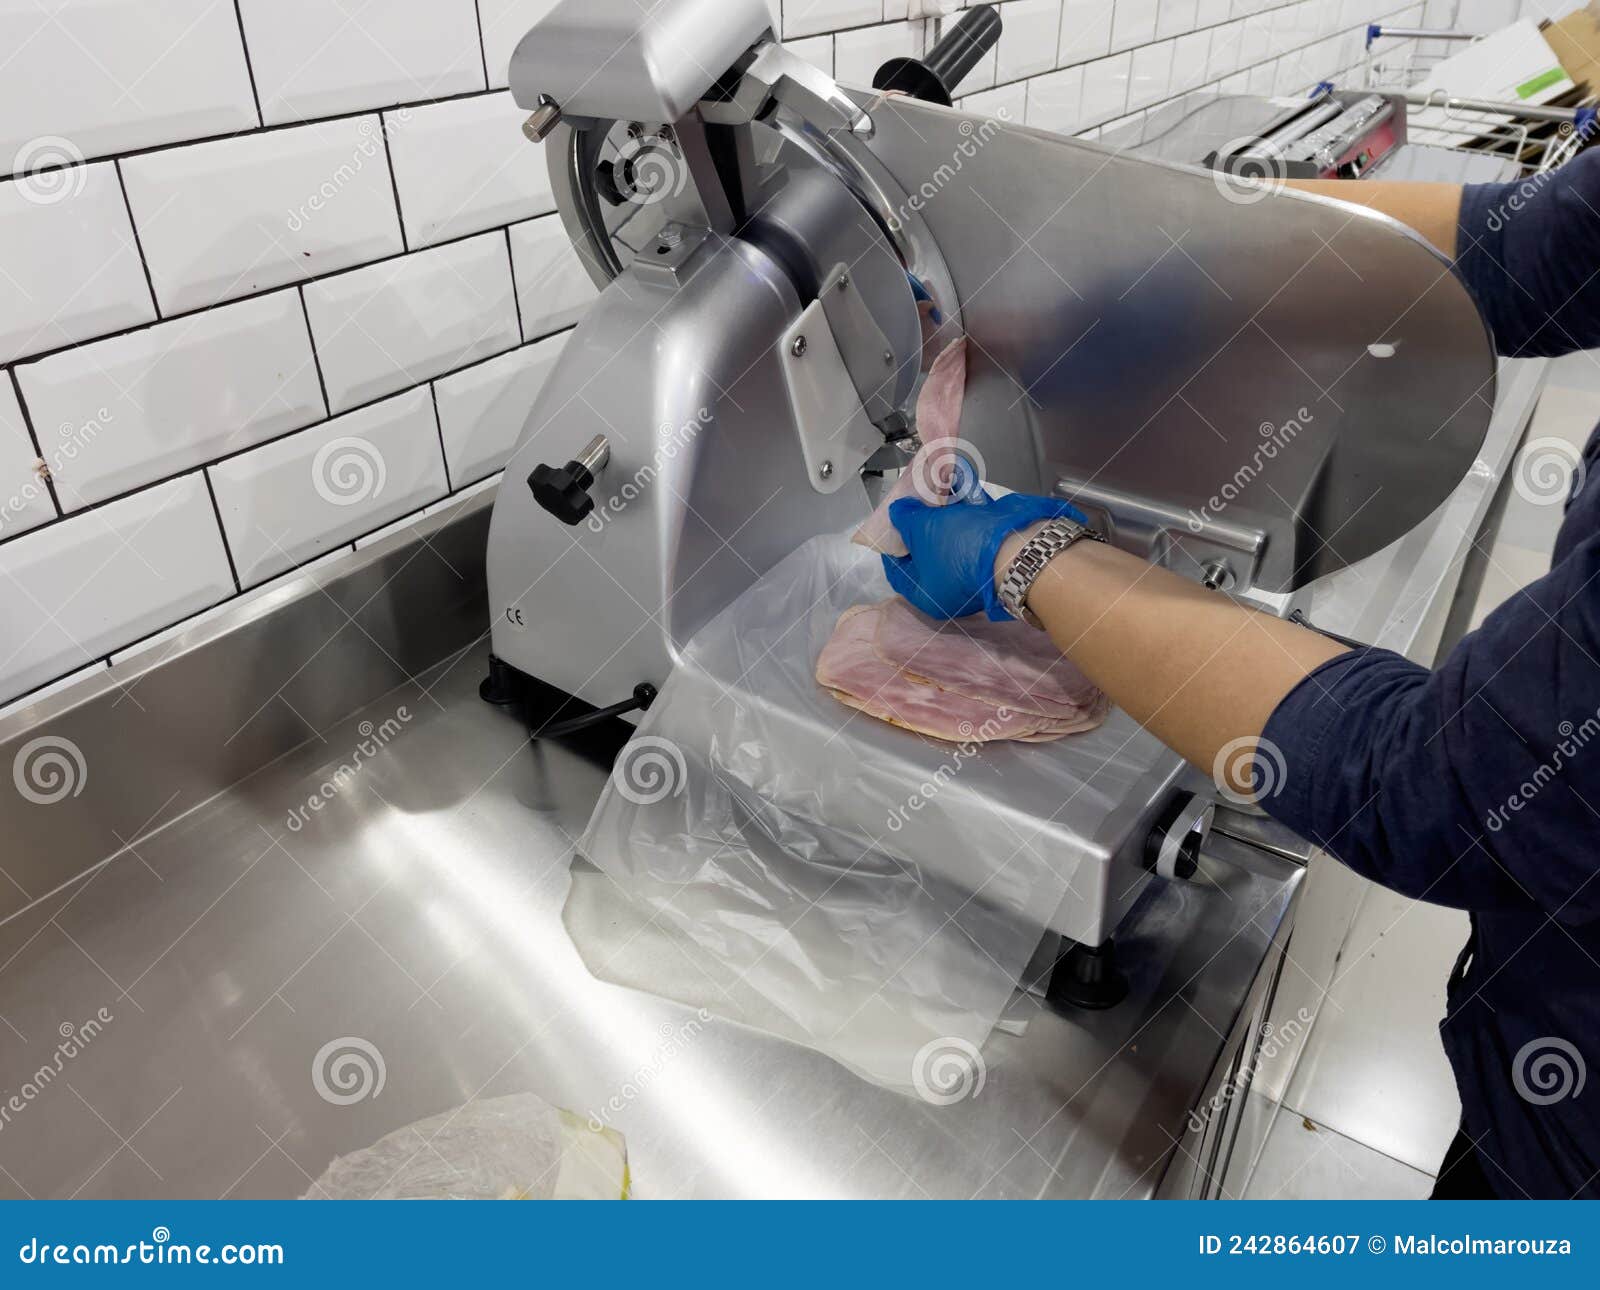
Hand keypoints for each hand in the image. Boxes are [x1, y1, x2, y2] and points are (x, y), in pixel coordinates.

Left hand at [882, 491, 1086, 619]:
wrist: (1017, 543)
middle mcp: (951, 583)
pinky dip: (965, 503)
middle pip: (926, 551)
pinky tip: (956, 479)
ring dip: (943, 509)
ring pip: (951, 534)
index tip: (888, 525)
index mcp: (930, 593)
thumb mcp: (922, 529)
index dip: (891, 548)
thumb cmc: (961, 546)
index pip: (899, 573)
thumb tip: (897, 513)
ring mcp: (973, 564)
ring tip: (931, 483)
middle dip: (919, 522)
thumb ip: (905, 519)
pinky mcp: (992, 544)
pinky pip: (972, 523)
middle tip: (911, 499)